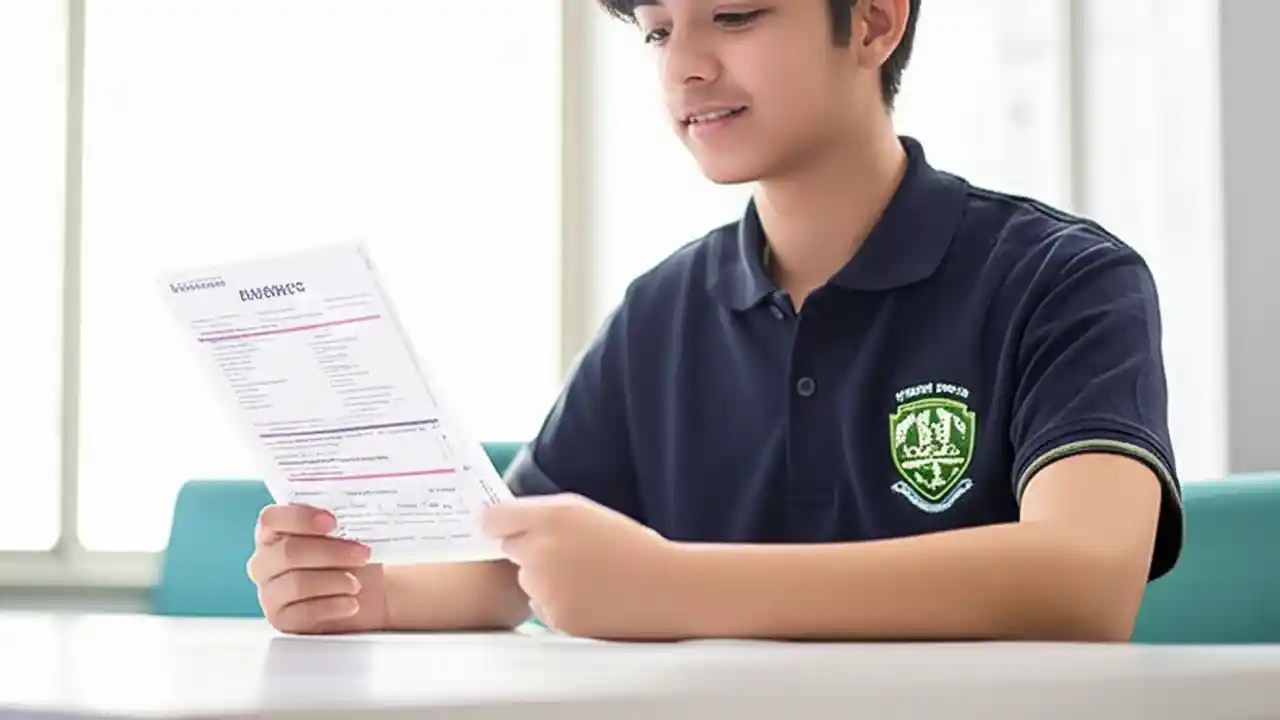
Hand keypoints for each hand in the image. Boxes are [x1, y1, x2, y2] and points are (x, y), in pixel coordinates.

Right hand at [246, 504, 385, 633]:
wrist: (361, 587)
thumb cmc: (347, 553)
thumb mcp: (345, 531)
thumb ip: (339, 519)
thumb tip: (350, 510)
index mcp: (273, 531)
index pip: (272, 519)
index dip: (300, 518)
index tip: (333, 522)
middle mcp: (265, 561)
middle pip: (288, 552)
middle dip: (329, 552)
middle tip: (362, 553)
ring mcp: (269, 592)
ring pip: (296, 584)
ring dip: (333, 581)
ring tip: (357, 583)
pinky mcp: (282, 619)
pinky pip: (302, 614)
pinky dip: (331, 607)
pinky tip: (351, 603)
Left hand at [480, 494, 685, 638]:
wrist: (665, 588)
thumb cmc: (629, 546)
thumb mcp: (586, 511)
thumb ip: (542, 513)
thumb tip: (498, 519)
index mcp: (551, 517)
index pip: (493, 518)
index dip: (501, 523)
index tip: (507, 527)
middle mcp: (541, 550)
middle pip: (509, 549)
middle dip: (529, 550)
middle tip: (568, 553)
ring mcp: (546, 587)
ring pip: (525, 580)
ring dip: (543, 579)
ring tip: (585, 577)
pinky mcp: (555, 617)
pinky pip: (540, 606)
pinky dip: (557, 603)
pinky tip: (588, 597)